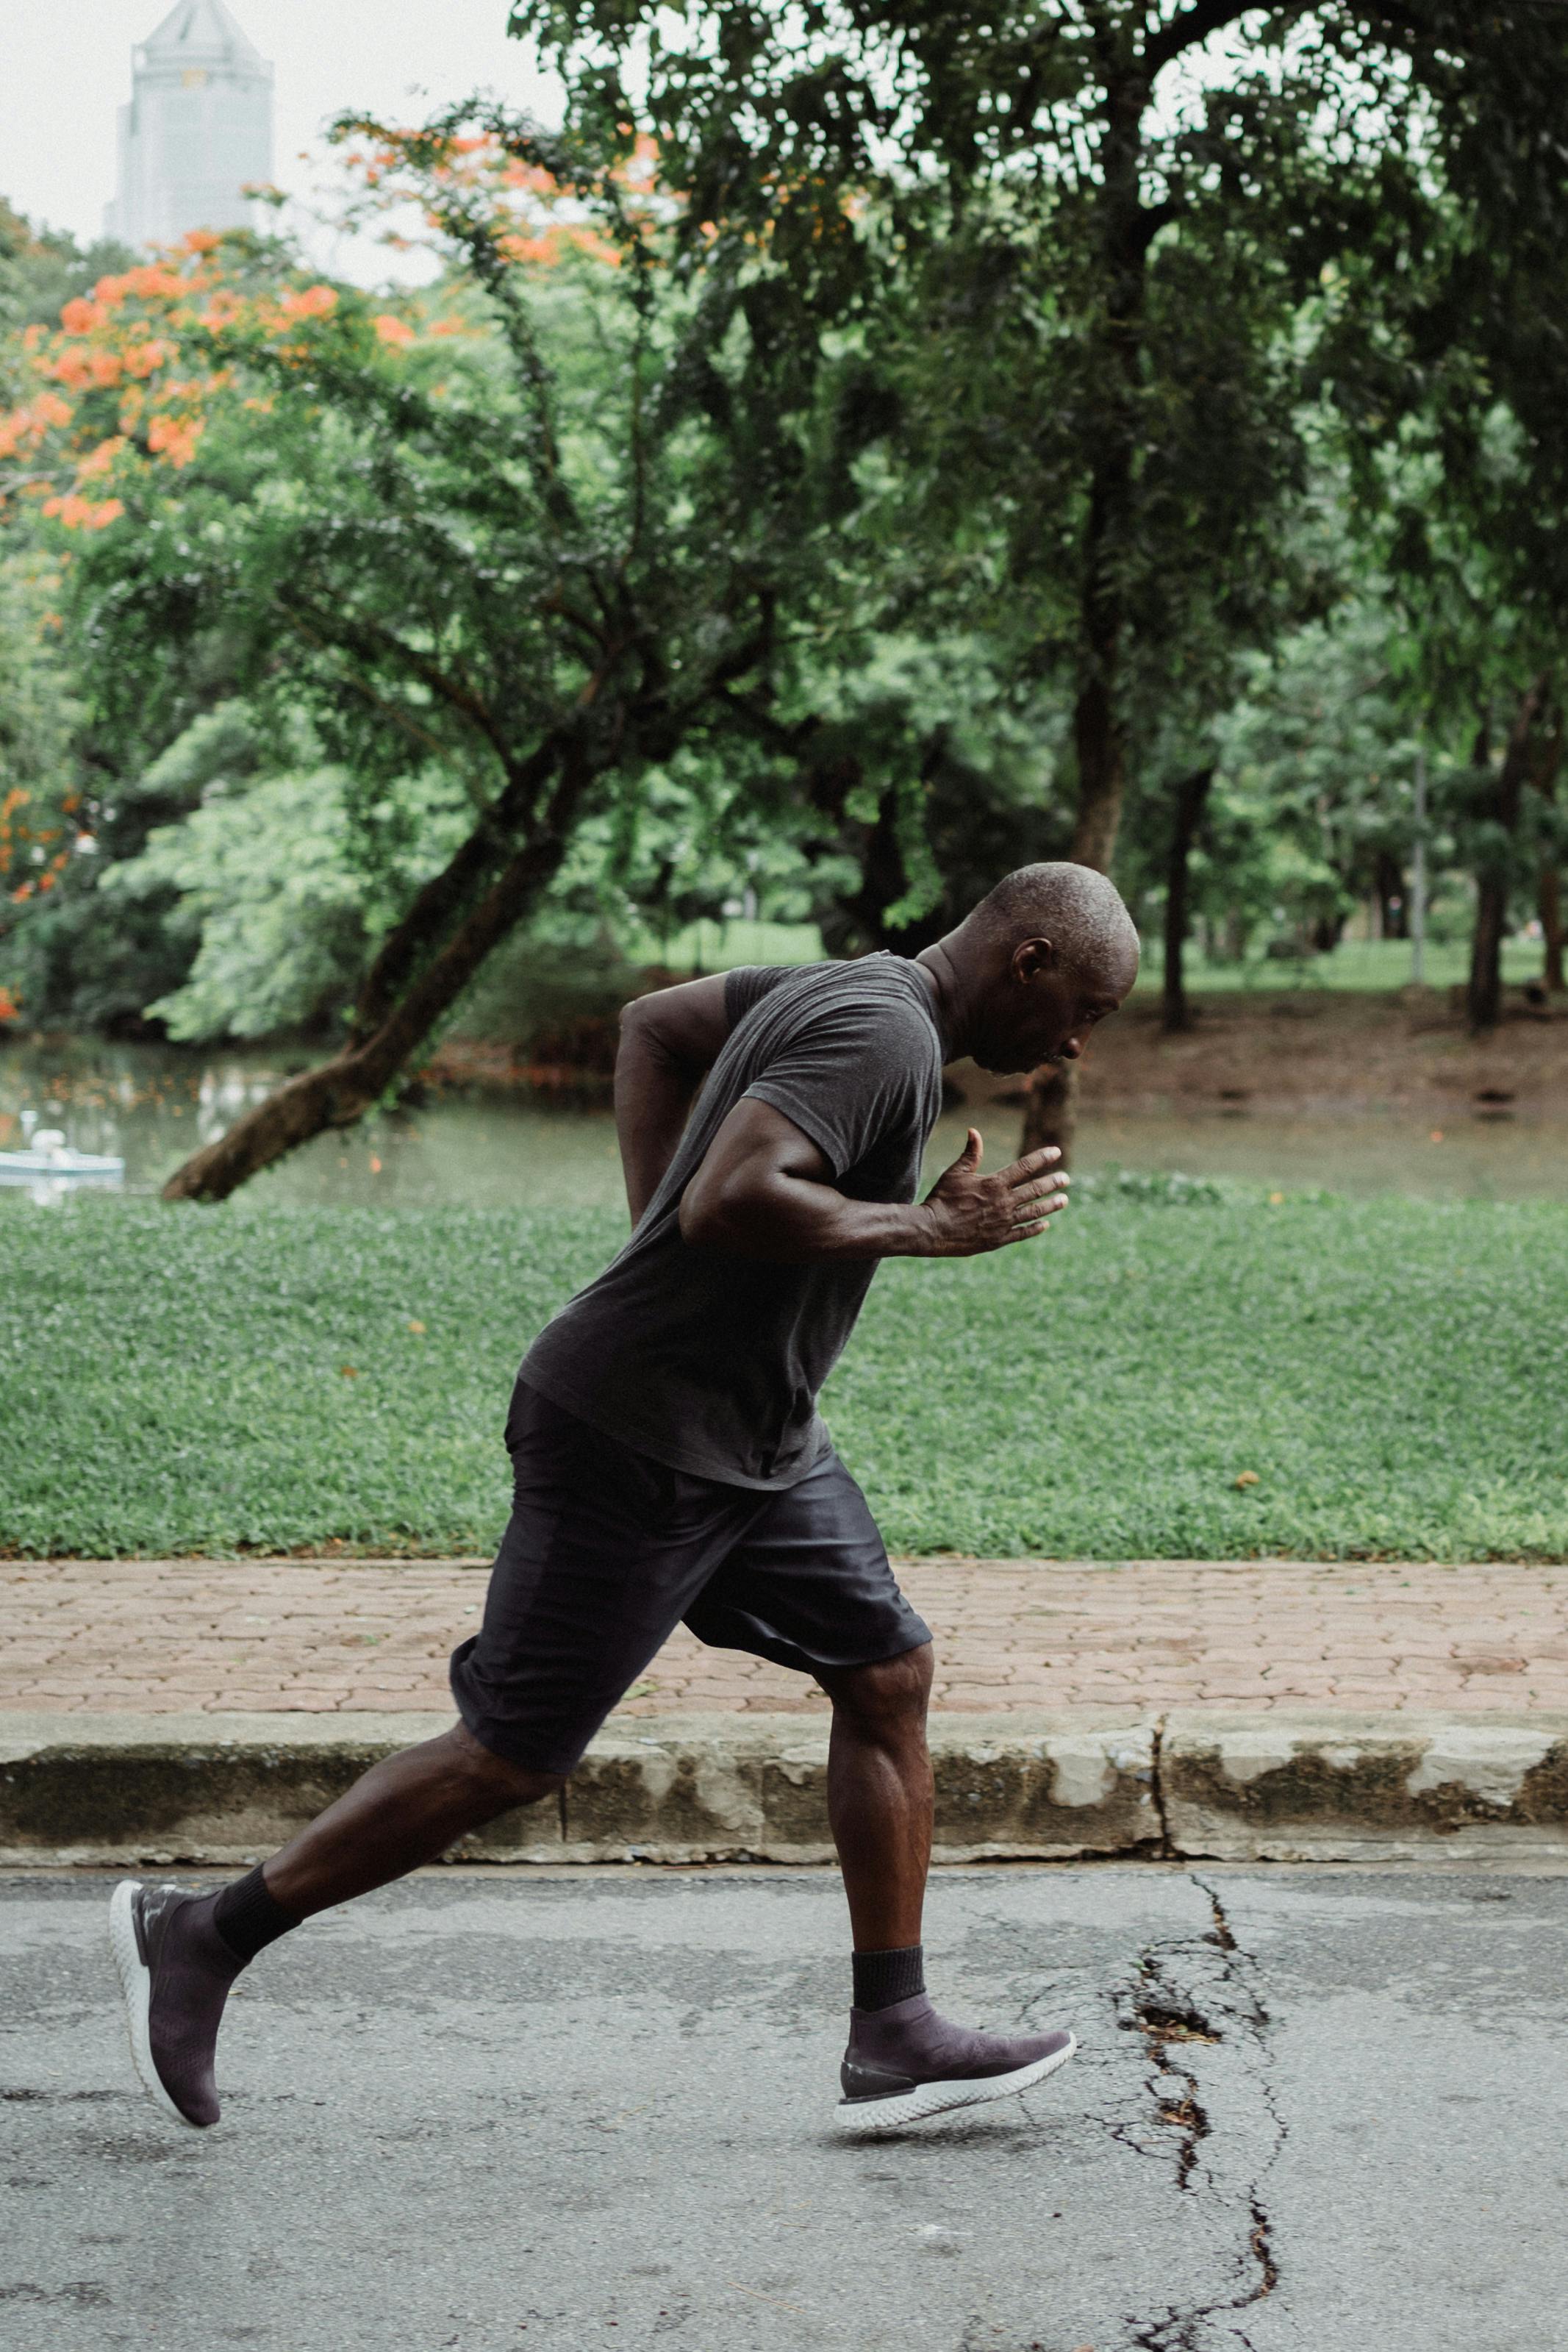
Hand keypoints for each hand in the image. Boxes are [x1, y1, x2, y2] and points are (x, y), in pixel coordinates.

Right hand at [914, 1129, 1068, 1257]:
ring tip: (1064, 1200)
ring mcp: (1003, 1223)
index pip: (1025, 1167)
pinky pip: (1022, 1233)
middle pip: (1034, 1190)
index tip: (1056, 1152)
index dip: (1042, 1158)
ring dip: (1050, 1206)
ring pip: (1034, 1212)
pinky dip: (1035, 1228)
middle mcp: (1003, 1203)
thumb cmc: (942, 1198)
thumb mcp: (955, 1173)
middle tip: (1066, 1179)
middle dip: (1052, 1183)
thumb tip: (974, 1131)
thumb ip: (970, 1154)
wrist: (933, 1230)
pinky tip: (1045, 1224)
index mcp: (994, 1184)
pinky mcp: (998, 1239)